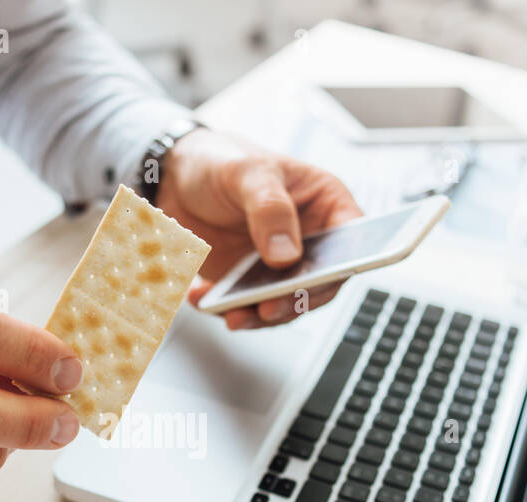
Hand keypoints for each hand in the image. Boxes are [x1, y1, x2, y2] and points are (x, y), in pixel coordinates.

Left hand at [156, 128, 361, 329]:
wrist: (174, 179)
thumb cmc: (221, 161)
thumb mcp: (247, 172)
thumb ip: (270, 208)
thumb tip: (287, 254)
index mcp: (324, 206)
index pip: (352, 241)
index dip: (344, 264)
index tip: (321, 278)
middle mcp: (307, 242)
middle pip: (318, 284)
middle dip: (293, 300)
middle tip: (267, 306)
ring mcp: (277, 268)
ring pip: (283, 305)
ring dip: (257, 315)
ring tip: (231, 312)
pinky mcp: (246, 285)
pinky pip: (244, 308)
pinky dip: (223, 309)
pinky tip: (201, 296)